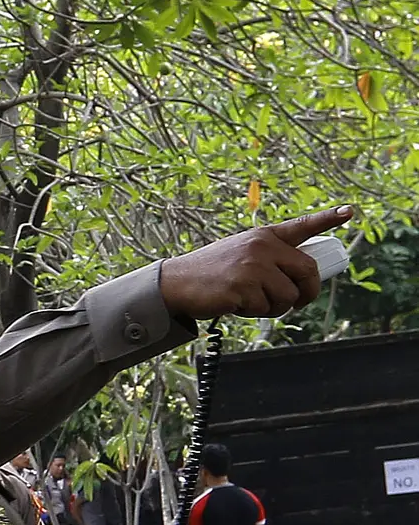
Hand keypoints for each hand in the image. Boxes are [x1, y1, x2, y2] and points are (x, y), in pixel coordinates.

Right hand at [158, 208, 354, 320]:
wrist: (175, 284)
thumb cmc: (210, 272)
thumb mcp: (241, 254)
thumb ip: (270, 259)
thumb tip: (300, 280)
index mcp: (264, 236)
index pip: (301, 225)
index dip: (328, 218)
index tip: (349, 211)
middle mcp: (262, 247)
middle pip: (307, 272)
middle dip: (307, 293)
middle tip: (298, 303)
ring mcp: (253, 267)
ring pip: (288, 296)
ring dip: (275, 308)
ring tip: (252, 302)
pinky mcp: (243, 287)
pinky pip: (265, 308)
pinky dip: (254, 314)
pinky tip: (236, 305)